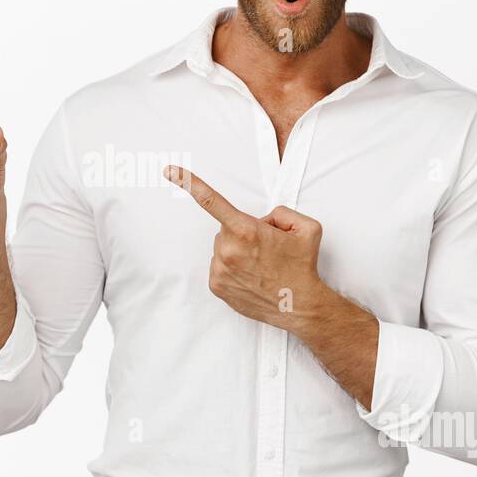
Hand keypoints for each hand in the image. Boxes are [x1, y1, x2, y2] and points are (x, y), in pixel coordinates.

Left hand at [162, 164, 328, 329]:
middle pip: (227, 228)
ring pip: (223, 248)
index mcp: (246, 230)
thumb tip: (261, 219)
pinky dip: (232, 268)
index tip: (170, 171)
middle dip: (243, 232)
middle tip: (265, 249)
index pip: (211, 201)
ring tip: (260, 266)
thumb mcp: (305, 227)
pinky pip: (219, 266)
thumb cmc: (302, 266)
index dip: (189, 182)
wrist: (299, 306)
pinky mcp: (216, 285)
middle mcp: (228, 249)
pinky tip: (250, 276)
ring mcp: (220, 269)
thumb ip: (281, 212)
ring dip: (237, 251)